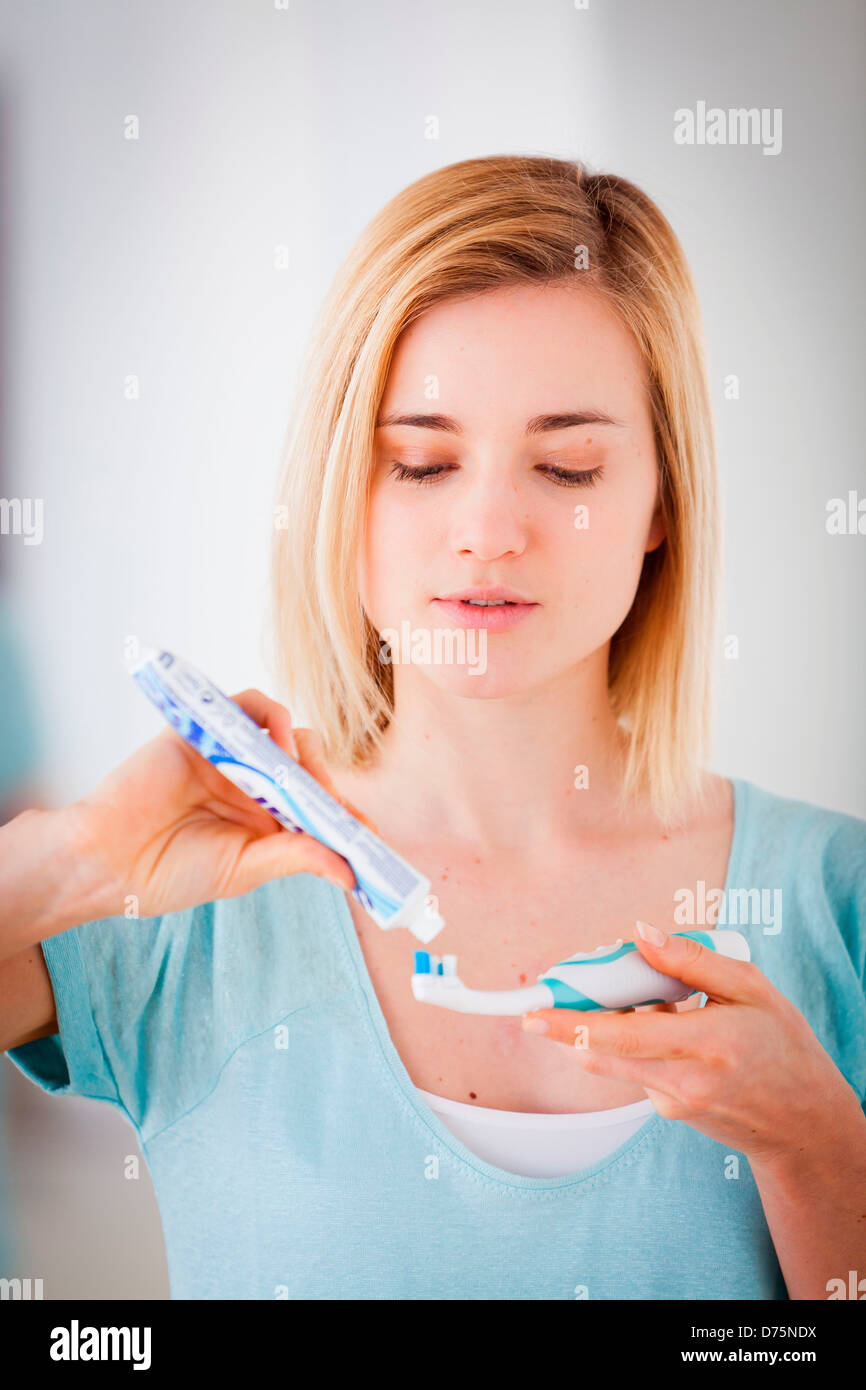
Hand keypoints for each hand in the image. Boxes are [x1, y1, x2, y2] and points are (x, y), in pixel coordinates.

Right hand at [71, 689, 376, 920]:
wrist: (109, 861)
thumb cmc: (172, 872)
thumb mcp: (245, 870)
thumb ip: (296, 857)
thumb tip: (350, 870)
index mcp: (267, 819)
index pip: (320, 806)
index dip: (347, 815)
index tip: (371, 834)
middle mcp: (254, 782)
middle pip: (311, 764)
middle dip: (329, 785)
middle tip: (333, 810)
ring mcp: (232, 753)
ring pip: (286, 731)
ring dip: (303, 751)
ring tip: (301, 782)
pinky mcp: (206, 729)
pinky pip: (249, 704)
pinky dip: (271, 716)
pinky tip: (275, 743)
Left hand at [521, 920, 859, 1167]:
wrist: (801, 1122)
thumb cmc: (782, 1048)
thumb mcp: (751, 988)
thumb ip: (692, 961)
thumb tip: (641, 935)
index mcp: (708, 1045)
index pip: (621, 1037)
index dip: (569, 1024)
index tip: (532, 1014)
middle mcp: (683, 1082)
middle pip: (600, 1049)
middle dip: (573, 1013)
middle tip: (578, 979)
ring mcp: (670, 1103)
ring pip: (611, 1057)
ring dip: (610, 1021)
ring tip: (651, 996)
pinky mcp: (665, 1111)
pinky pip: (632, 1067)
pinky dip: (633, 1040)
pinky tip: (669, 1025)